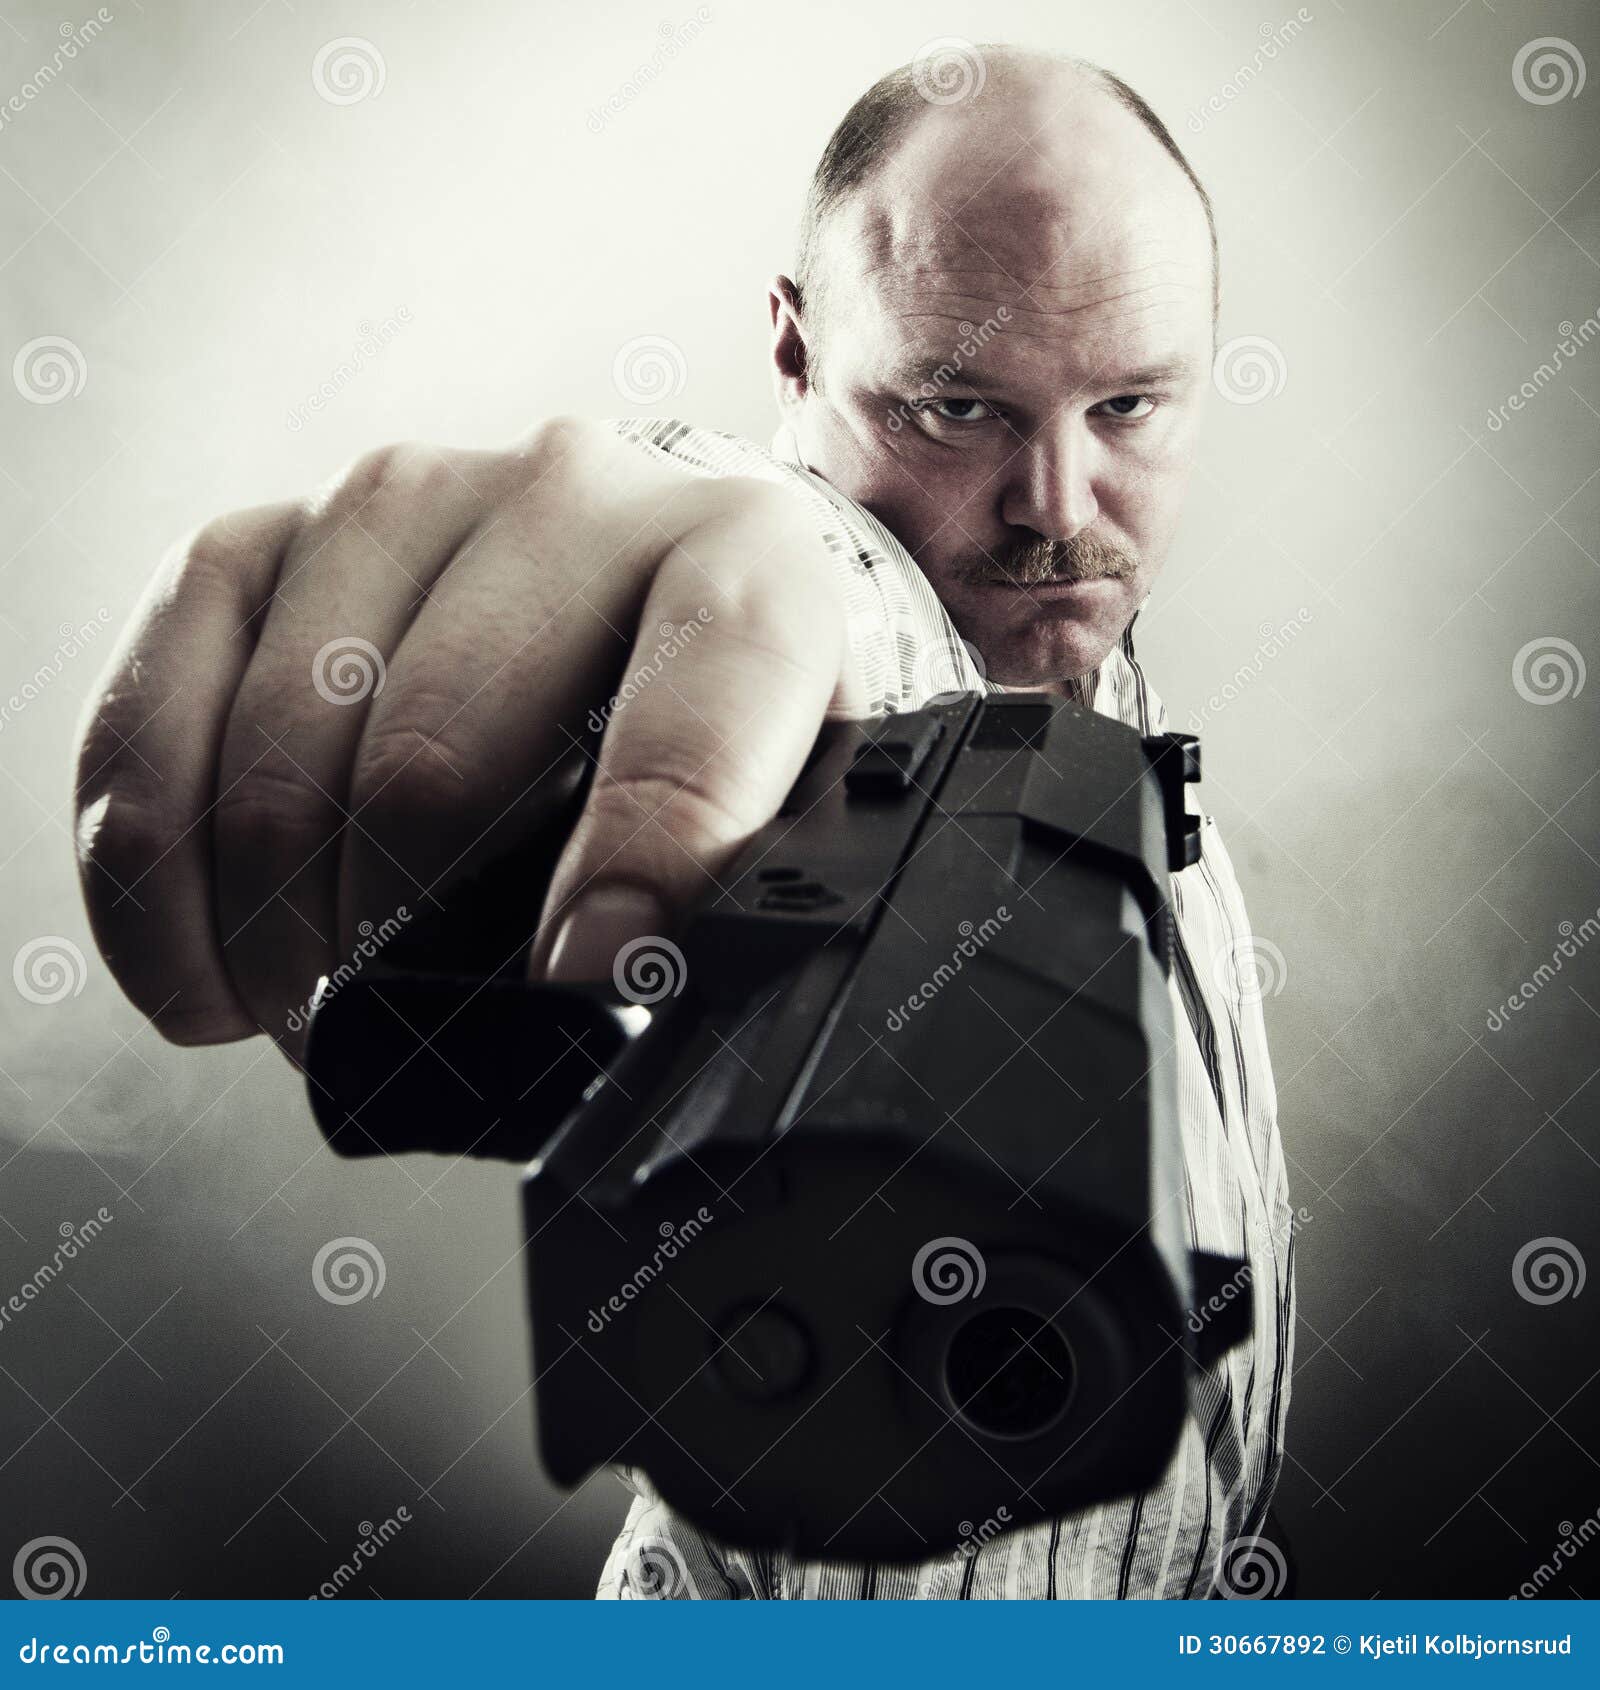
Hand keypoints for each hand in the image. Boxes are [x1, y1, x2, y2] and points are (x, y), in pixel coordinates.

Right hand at [74, 419, 851, 1057]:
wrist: (631, 583)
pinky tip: (198, 971)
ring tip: (311, 1015)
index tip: (580, 984)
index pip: (695, 711)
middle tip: (399, 1038)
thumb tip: (631, 996)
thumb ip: (745, 880)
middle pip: (437, 752)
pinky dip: (152, 875)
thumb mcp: (787, 795)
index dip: (636, 863)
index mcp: (744, 560)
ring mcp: (398, 501)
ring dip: (275, 930)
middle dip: (396, 947)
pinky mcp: (262, 538)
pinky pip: (153, 713)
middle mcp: (569, 495)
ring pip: (282, 746)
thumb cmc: (713, 718)